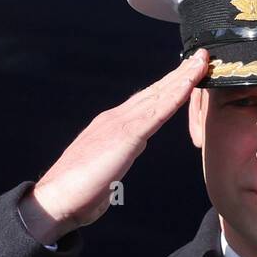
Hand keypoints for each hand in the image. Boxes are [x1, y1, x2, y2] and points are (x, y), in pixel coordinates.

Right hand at [26, 49, 209, 241]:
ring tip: (201, 62)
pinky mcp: (125, 136)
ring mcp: (119, 124)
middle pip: (154, 93)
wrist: (56, 199)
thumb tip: (131, 149)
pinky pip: (156, 112)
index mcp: (112, 126)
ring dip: (182, 78)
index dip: (168, 87)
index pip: (146, 102)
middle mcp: (116, 119)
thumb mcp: (107, 169)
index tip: (187, 75)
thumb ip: (120, 155)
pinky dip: (175, 96)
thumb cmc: (79, 192)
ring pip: (158, 97)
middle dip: (179, 74)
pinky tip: (189, 84)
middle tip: (201, 57)